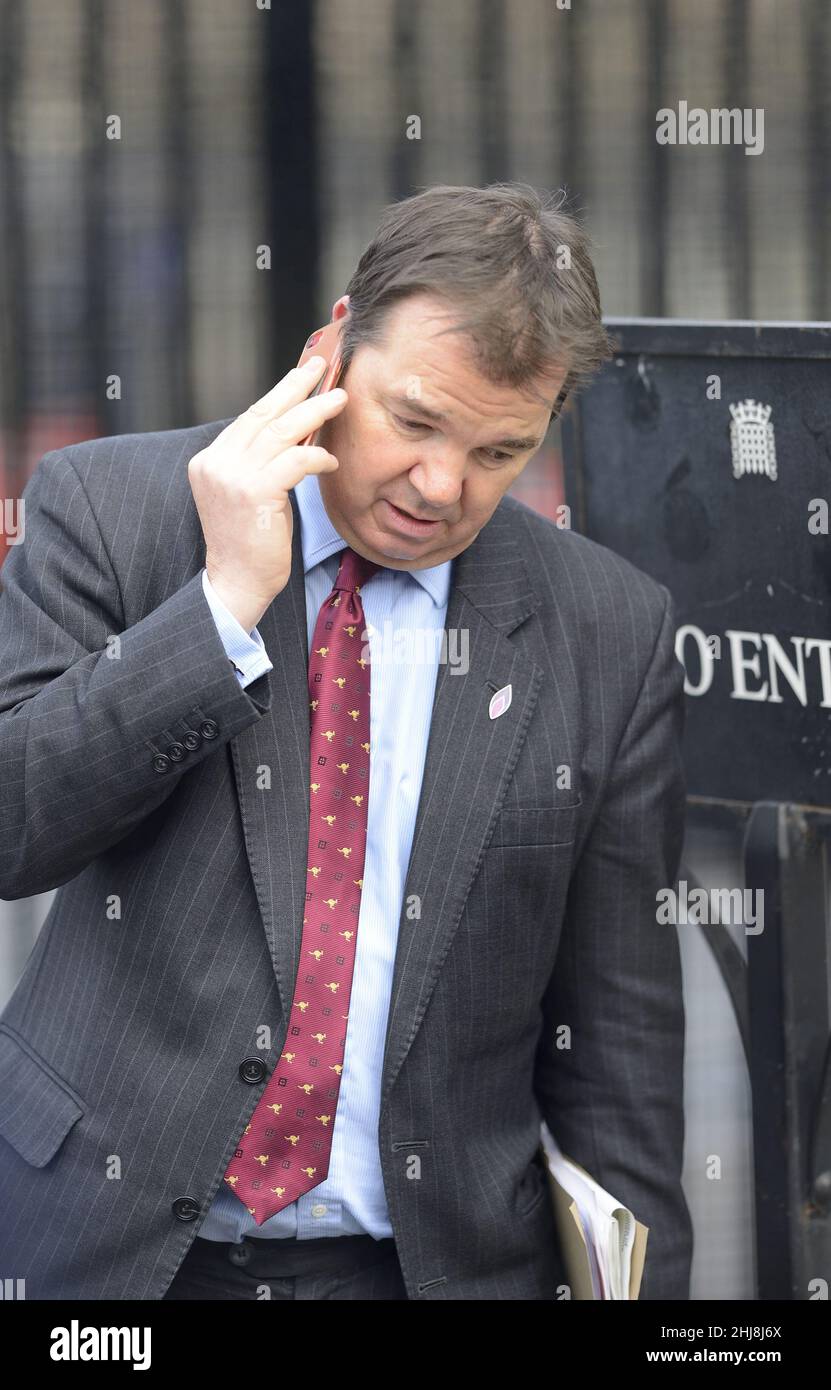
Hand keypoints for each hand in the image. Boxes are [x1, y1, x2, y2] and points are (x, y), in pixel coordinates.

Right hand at [188, 358, 346, 631]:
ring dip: (315, 412)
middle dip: (295, 385)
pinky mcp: (254, 492)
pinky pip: (295, 461)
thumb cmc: (251, 543)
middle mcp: (216, 462)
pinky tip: (331, 460)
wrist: (237, 583)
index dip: (279, 394)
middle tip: (320, 365)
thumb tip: (295, 431)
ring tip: (340, 398)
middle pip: (263, 413)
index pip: (250, 418)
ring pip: (281, 431)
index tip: (302, 376)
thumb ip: (260, 462)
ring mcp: (232, 476)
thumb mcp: (250, 493)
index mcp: (209, 460)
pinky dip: (317, 457)